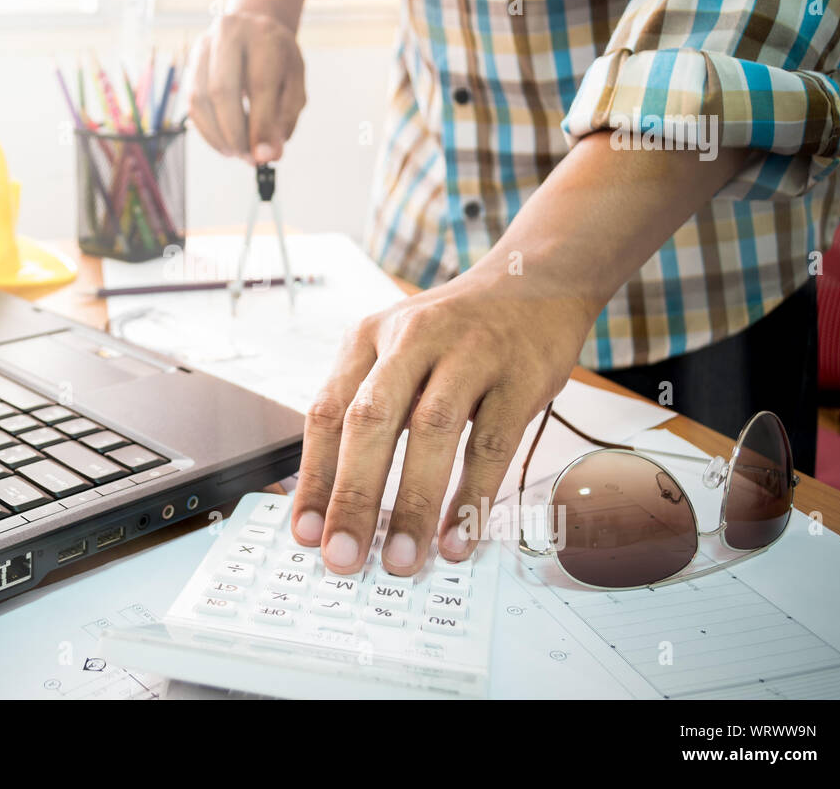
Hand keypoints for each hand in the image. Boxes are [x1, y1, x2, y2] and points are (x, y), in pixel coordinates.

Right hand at [187, 11, 305, 163]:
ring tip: (237, 153)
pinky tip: (224, 143)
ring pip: (200, 98)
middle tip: (248, 159)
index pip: (259, 86)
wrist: (255, 29)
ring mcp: (205, 44)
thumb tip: (270, 155)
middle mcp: (229, 32)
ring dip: (218, 135)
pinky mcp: (191, 60)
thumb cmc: (278, 61)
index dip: (260, 126)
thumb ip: (285, 117)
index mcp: (264, 36)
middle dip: (234, 133)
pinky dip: (206, 129)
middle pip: (221, 91)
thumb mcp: (294, 83)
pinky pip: (191, 101)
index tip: (264, 158)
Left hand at [291, 262, 597, 573]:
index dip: (314, 477)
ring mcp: (470, 354)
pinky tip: (457, 538)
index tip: (305, 533)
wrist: (534, 281)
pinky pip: (493, 444)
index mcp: (368, 338)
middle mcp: (413, 339)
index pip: (328, 412)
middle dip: (353, 496)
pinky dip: (472, 497)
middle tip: (344, 557)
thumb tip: (332, 498)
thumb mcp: (395, 352)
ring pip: (433, 432)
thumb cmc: (454, 333)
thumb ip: (365, 410)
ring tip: (401, 558)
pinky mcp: (521, 375)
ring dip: (413, 504)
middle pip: (372, 420)